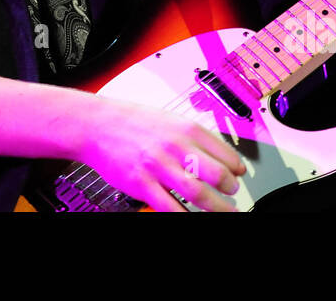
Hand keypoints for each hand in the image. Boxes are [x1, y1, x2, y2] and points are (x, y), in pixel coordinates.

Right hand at [77, 97, 245, 211]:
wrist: (96, 124)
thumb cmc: (131, 121)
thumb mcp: (168, 119)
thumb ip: (192, 136)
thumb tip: (217, 154)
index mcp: (186, 128)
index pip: (225, 152)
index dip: (237, 168)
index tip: (239, 175)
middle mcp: (176, 147)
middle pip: (217, 175)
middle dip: (230, 189)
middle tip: (233, 194)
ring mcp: (159, 167)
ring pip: (198, 194)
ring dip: (216, 207)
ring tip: (222, 210)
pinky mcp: (142, 184)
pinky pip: (170, 207)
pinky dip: (185, 215)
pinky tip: (191, 216)